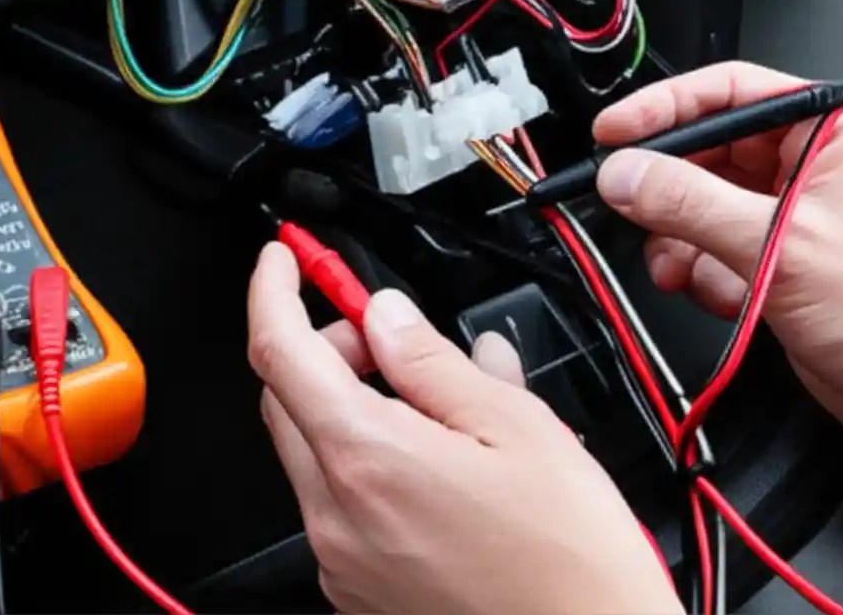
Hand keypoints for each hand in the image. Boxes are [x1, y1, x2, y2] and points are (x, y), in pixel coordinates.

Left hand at [247, 242, 680, 613]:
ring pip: (316, 452)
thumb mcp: (517, 429)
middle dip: (327, 351)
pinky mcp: (358, 590)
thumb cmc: (570, 564)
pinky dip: (371, 462)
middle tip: (392, 340)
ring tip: (441, 404)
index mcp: (369, 460)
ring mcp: (342, 560)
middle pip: (289, 400)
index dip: (272, 290)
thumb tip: (387, 315)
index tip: (283, 259)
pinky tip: (437, 459)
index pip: (279, 351)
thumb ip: (433, 364)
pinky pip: (342, 503)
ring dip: (355, 407)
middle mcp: (337, 516)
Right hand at [592, 60, 842, 483]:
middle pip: (705, 153)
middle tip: (630, 210)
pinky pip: (708, 250)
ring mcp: (788, 215)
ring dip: (681, 243)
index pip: (730, 92)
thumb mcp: (776, 246)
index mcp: (830, 131)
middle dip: (668, 194)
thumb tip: (625, 173)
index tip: (612, 133)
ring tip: (686, 271)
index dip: (663, 109)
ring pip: (697, 206)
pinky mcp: (772, 260)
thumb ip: (687, 204)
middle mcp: (808, 165)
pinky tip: (725, 297)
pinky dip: (703, 275)